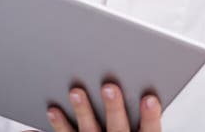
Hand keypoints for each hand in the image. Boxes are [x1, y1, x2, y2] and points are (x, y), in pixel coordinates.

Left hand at [46, 83, 161, 131]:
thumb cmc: (122, 130)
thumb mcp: (137, 125)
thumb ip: (140, 108)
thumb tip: (147, 78)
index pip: (149, 130)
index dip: (150, 115)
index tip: (149, 98)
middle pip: (118, 128)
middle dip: (113, 107)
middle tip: (109, 87)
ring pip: (89, 131)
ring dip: (83, 111)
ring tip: (76, 92)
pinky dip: (59, 123)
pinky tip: (53, 110)